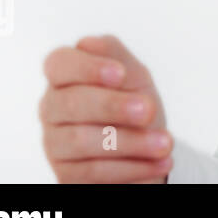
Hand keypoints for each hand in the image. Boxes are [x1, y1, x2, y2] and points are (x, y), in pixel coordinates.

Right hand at [39, 34, 173, 182]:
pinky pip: (92, 172)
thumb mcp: (134, 77)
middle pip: (70, 103)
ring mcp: (54, 142)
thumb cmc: (136, 105)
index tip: (120, 74)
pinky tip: (158, 163)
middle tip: (148, 110)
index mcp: (66, 77)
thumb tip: (89, 44)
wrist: (146, 150)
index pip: (59, 63)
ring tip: (164, 144)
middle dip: (113, 106)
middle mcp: (53, 107)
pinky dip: (131, 168)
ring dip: (130, 142)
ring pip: (81, 140)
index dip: (87, 67)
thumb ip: (115, 56)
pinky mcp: (64, 174)